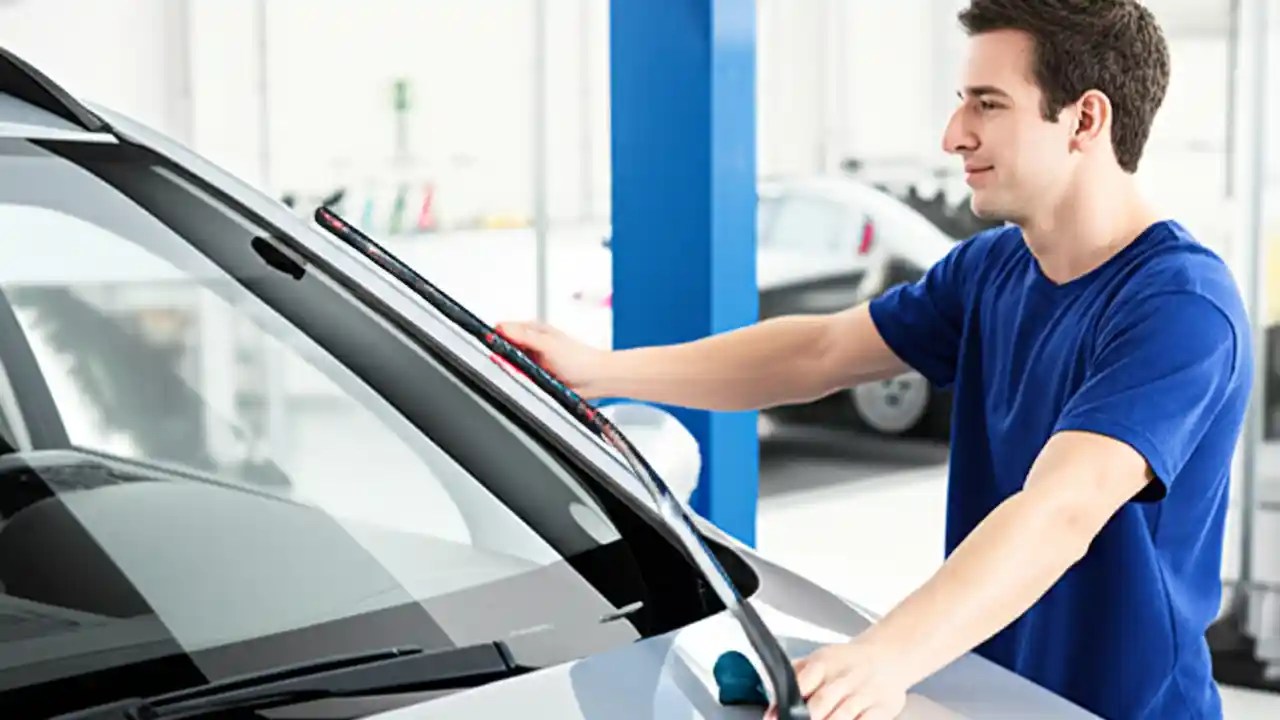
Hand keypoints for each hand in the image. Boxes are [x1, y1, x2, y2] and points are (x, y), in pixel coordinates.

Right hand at [493, 320, 609, 397]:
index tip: (486, 345)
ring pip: (508, 366)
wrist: (596, 380)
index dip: (492, 336)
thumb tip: (502, 328)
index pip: (503, 329)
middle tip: (500, 363)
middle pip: (502, 349)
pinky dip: (516, 382)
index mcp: (532, 331)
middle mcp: (530, 345)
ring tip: (511, 374)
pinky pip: (517, 380)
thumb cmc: (580, 359)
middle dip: (497, 356)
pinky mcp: (534, 378)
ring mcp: (531, 362)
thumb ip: (525, 336)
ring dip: (507, 371)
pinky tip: (518, 384)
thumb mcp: (548, 344)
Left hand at [765, 640, 908, 719]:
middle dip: (807, 717)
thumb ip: (796, 675)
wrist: (888, 656)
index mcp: (825, 662)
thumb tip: (771, 696)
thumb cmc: (847, 662)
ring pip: (844, 714)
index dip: (786, 700)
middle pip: (822, 701)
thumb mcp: (820, 659)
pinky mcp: (882, 707)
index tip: (773, 717)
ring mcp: (865, 692)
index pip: (802, 680)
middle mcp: (844, 676)